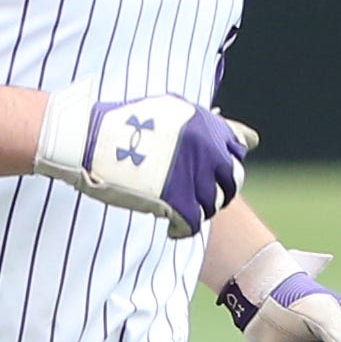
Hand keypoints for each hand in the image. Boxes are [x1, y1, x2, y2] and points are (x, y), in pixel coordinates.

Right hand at [34, 86, 255, 238]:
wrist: (88, 138)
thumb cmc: (126, 123)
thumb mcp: (174, 112)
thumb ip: (213, 126)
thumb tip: (252, 141)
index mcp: (207, 126)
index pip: (237, 154)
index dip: (223, 168)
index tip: (206, 174)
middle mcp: (206, 148)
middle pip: (230, 183)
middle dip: (216, 193)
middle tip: (192, 197)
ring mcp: (192, 174)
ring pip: (212, 205)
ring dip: (198, 211)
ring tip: (177, 211)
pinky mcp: (175, 199)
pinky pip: (193, 224)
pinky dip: (183, 229)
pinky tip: (171, 228)